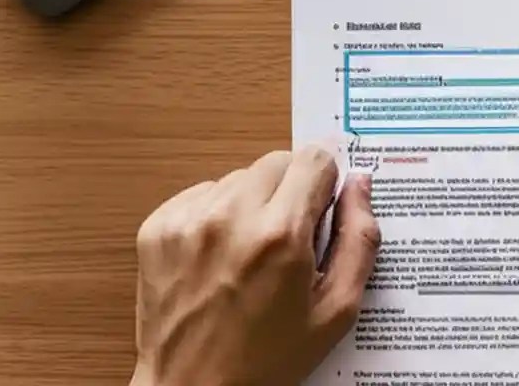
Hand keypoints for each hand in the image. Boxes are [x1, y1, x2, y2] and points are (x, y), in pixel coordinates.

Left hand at [130, 147, 379, 385]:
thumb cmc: (268, 359)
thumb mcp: (336, 310)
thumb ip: (359, 240)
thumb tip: (360, 184)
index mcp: (282, 235)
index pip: (315, 160)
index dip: (325, 183)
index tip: (321, 209)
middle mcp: (231, 217)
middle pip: (277, 161)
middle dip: (290, 190)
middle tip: (289, 237)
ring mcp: (189, 221)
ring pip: (238, 177)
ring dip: (252, 202)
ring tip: (251, 253)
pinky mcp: (158, 228)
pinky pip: (201, 194)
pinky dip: (215, 215)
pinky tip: (220, 256)